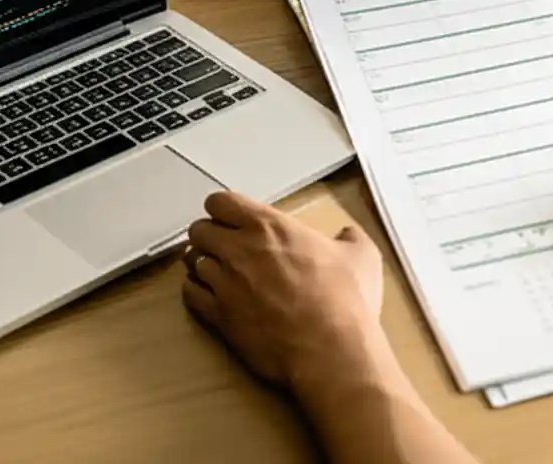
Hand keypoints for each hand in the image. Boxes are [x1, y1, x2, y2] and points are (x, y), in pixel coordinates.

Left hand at [182, 191, 383, 387]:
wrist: (330, 350)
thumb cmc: (347, 300)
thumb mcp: (363, 256)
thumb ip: (349, 237)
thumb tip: (346, 235)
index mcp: (270, 226)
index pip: (220, 202)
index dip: (225, 211)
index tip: (235, 221)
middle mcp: (239, 249)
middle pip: (199, 230)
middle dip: (210, 236)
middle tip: (227, 249)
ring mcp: (224, 283)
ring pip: (192, 262)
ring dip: (204, 265)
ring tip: (221, 275)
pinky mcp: (218, 316)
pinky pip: (190, 294)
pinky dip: (197, 291)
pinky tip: (214, 297)